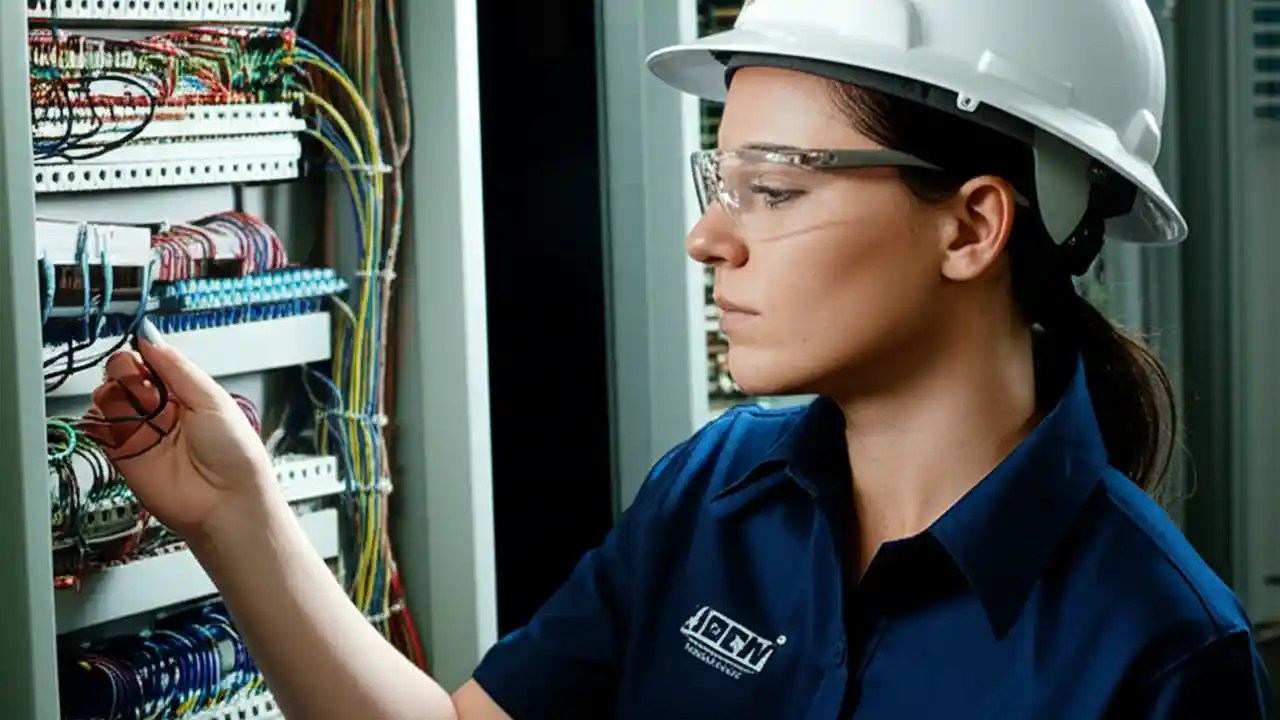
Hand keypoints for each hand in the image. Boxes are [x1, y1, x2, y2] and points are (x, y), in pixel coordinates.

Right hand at [87, 333, 279, 541]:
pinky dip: (99, 420)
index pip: (151, 362)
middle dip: (125, 372)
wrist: (227, 501)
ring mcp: (141, 430)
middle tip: (140, 383)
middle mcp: (161, 409)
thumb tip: (151, 340)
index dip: (142, 354)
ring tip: (136, 408)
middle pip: (124, 375)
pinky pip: (99, 429)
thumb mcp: (212, 400)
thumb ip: (179, 369)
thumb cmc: (234, 453)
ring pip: (108, 397)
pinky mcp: (124, 454)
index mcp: (186, 392)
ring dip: (114, 394)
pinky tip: (117, 422)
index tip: (140, 350)